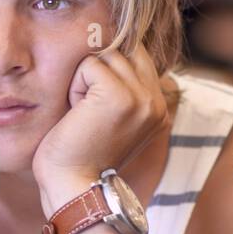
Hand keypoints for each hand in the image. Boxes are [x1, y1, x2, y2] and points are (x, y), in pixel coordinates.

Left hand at [32, 44, 168, 214]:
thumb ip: (122, 88)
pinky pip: (89, 64)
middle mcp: (157, 102)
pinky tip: (78, 114)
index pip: (138, 57)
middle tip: (87, 110)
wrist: (73, 187)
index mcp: (159, 109)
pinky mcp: (119, 96)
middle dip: (98, 71)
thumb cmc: (79, 156)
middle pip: (124, 50)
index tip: (94, 104)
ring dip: (85, 79)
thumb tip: (109, 46)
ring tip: (83, 113)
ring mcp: (141, 98)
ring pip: (106, 54)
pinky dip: (75, 86)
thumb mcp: (111, 119)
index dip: (109, 68)